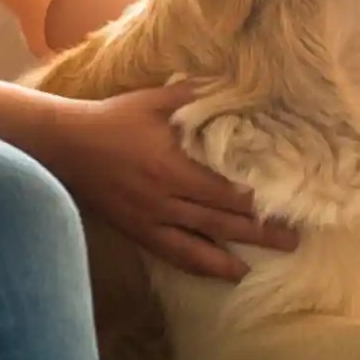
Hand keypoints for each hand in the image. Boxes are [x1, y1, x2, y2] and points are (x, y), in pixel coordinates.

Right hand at [38, 83, 297, 280]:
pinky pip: (174, 254)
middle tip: (292, 240)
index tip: (286, 205)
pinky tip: (221, 273)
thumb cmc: (115, 119)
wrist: (66, 146)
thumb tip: (231, 85)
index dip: (256, 202)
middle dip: (259, 232)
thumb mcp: (155, 100)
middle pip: (221, 221)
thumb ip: (194, 95)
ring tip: (261, 264)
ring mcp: (152, 220)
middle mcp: (167, 200)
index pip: (225, 191)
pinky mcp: (139, 232)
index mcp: (174, 168)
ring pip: (200, 245)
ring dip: (232, 258)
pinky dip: (200, 266)